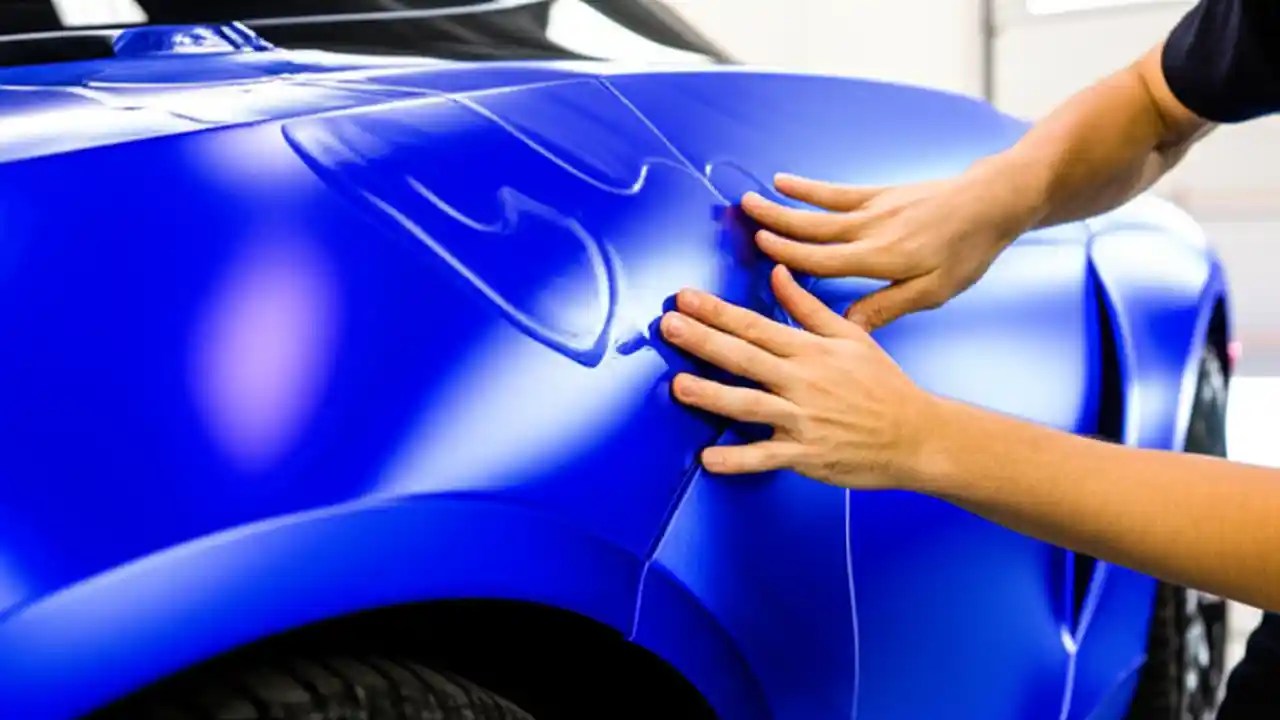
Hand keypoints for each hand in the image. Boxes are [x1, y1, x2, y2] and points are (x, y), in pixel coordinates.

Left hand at [659, 265, 936, 488]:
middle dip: (703, 340)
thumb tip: (778, 272)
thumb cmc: (882, 385)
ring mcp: (803, 419)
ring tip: (678, 386)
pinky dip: (737, 460)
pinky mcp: (806, 454)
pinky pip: (765, 457)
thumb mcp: (850, 336)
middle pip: (744, 358)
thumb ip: (807, 306)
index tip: (685, 297)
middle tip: (668, 325)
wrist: (917, 435)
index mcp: (811, 350)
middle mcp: (803, 381)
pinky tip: (708, 458)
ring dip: (712, 396)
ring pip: (749, 405)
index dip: (717, 311)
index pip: (755, 326)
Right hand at [740, 165, 1039, 329]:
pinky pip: (837, 191)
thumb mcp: (934, 291)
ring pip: (818, 209)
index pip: (823, 260)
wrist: (993, 202)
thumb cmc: (967, 252)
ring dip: (783, 205)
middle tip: (741, 221)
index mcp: (880, 259)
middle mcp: (871, 230)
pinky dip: (809, 188)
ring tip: (750, 201)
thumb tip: (847, 326)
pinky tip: (786, 182)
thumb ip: (887, 307)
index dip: (789, 256)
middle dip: (775, 225)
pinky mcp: (881, 194)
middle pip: (812, 230)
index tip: (759, 250)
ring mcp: (874, 208)